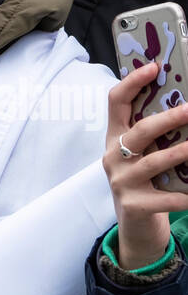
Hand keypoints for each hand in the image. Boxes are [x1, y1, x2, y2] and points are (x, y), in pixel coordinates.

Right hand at [103, 60, 187, 268]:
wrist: (135, 226)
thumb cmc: (145, 180)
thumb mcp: (141, 154)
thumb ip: (151, 133)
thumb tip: (181, 105)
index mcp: (114, 137)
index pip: (115, 101)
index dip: (132, 82)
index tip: (153, 67)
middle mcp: (113, 156)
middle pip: (139, 131)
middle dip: (167, 119)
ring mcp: (121, 181)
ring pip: (154, 162)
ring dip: (181, 153)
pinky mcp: (133, 205)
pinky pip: (164, 197)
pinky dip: (184, 195)